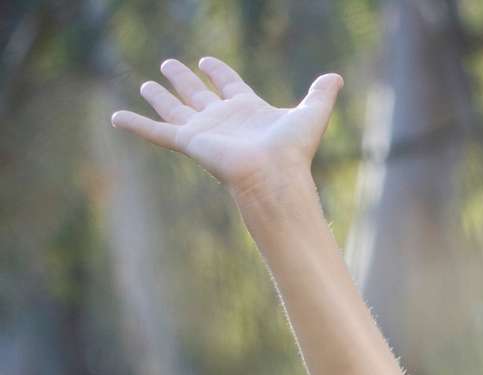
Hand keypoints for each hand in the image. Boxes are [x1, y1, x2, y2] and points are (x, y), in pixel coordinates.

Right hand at [109, 54, 342, 198]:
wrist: (276, 177)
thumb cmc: (294, 152)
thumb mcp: (311, 114)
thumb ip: (321, 95)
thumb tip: (337, 77)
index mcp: (247, 110)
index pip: (229, 85)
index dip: (219, 72)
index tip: (206, 61)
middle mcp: (224, 120)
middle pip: (197, 94)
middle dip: (183, 79)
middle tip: (169, 65)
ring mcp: (205, 132)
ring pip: (175, 108)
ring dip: (159, 96)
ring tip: (144, 83)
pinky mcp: (190, 143)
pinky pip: (156, 132)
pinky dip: (136, 125)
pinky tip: (115, 118)